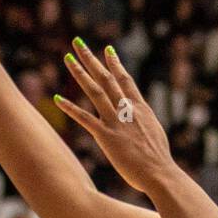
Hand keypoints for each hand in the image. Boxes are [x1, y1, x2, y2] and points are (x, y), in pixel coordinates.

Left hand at [54, 40, 173, 193]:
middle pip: (107, 79)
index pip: (126, 80)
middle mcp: (128, 110)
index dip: (115, 64)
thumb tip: (142, 120)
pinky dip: (71, 109)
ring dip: (80, 74)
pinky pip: (85, 119)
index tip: (107, 50)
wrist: (160, 173)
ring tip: (67, 58)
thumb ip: (144, 122)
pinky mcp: (107, 137)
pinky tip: (58, 99)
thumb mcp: (155, 133)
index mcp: (141, 109)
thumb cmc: (160, 160)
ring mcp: (116, 122)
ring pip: (95, 92)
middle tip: (78, 43)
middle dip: (91, 59)